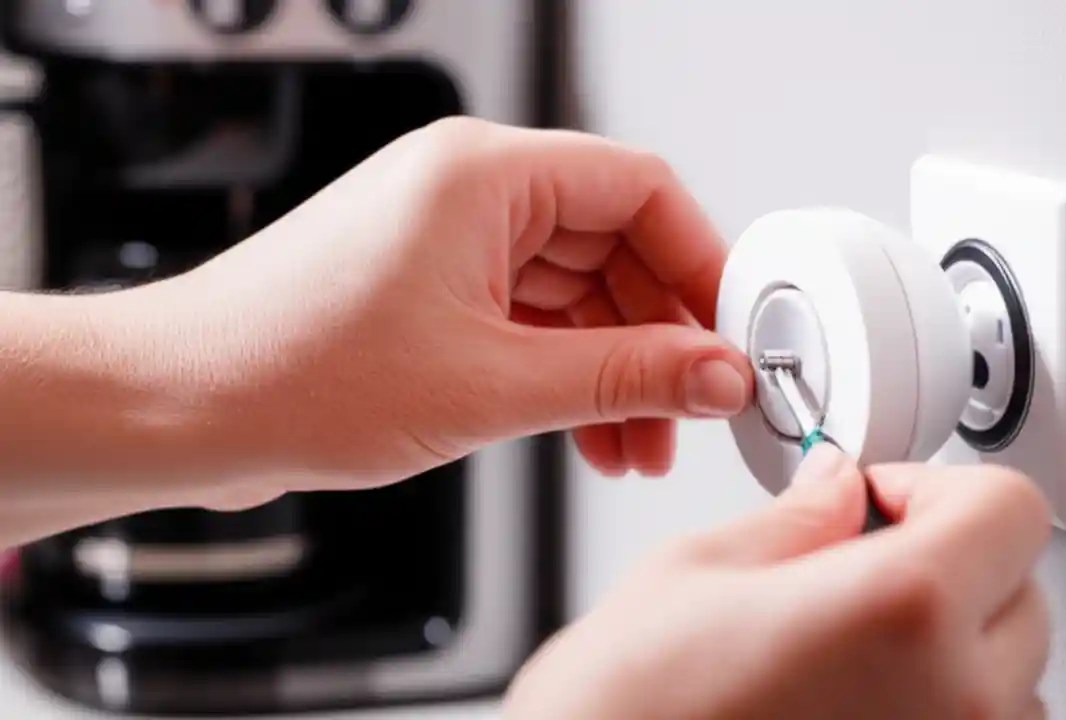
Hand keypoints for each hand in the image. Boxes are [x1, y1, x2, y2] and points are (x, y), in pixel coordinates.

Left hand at [97, 117, 752, 496]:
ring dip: (613, 368)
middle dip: (657, 335)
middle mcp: (467, 191)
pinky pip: (528, 319)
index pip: (641, 189)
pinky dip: (564, 373)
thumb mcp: (493, 384)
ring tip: (638, 443)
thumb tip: (714, 371)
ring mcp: (445, 239)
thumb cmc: (291, 370)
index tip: (731, 332)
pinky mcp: (428, 287)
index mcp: (484, 173)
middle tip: (689, 406)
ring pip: (572, 291)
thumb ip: (625, 377)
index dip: (701, 263)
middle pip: (613, 243)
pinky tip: (589, 432)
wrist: (178, 407)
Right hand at [504, 448, 1051, 719]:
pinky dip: (934, 709)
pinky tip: (848, 702)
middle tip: (858, 564)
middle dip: (948, 563)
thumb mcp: (694, 575)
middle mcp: (954, 700)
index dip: (940, 486)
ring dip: (951, 648)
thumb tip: (837, 487)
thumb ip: (796, 521)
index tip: (886, 500)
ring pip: (1009, 683)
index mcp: (900, 609)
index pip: (1009, 507)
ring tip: (846, 648)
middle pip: (1023, 593)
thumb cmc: (618, 716)